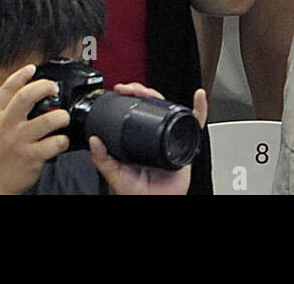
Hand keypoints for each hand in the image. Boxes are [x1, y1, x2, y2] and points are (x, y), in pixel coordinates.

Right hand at [0, 64, 71, 194]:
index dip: (21, 75)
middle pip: (26, 97)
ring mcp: (19, 141)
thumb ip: (0, 113)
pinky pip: (55, 143)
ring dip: (61, 116)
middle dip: (44, 87)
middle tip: (53, 88)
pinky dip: (62, 140)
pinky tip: (61, 141)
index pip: (6, 89)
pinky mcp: (32, 157)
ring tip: (63, 117)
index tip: (32, 68)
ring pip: (48, 120)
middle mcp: (6, 126)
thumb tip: (16, 94)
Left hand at [89, 85, 207, 194]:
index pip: (136, 111)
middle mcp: (155, 134)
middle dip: (141, 91)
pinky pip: (196, 124)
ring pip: (170, 108)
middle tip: (131, 89)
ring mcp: (171, 136)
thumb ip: (102, 160)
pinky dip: (200, 109)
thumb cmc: (138, 192)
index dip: (130, 97)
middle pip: (152, 105)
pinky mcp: (186, 144)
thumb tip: (93, 141)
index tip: (121, 90)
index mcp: (138, 138)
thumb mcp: (115, 174)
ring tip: (148, 91)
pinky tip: (198, 97)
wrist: (156, 204)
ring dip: (159, 95)